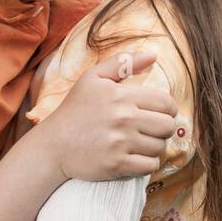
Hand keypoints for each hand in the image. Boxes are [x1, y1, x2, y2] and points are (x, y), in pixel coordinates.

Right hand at [31, 52, 177, 182]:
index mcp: (122, 96)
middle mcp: (124, 118)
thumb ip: (123, 63)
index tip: (160, 114)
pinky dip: (147, 163)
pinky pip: (150, 165)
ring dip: (154, 146)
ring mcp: (120, 143)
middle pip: (168, 126)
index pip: (165, 103)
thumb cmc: (75, 109)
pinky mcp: (116, 165)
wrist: (52, 145)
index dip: (169, 109)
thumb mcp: (93, 77)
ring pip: (160, 147)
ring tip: (141, 143)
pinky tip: (136, 157)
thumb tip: (153, 55)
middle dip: (164, 128)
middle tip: (151, 130)